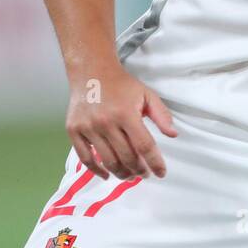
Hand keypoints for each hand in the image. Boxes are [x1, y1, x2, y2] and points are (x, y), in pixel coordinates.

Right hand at [65, 63, 178, 180]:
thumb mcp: (147, 95)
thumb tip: (173, 134)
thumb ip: (162, 115)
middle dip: (139, 170)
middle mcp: (106, 122)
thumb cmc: (122, 85)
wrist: (92, 72)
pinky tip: (106, 175)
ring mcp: (88, 128)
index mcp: (126, 113)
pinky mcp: (74, 131)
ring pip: (107, 161)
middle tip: (144, 174)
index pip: (144, 145)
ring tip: (130, 175)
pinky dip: (96, 171)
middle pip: (126, 157)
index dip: (155, 162)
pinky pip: (85, 158)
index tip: (161, 173)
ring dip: (121, 173)